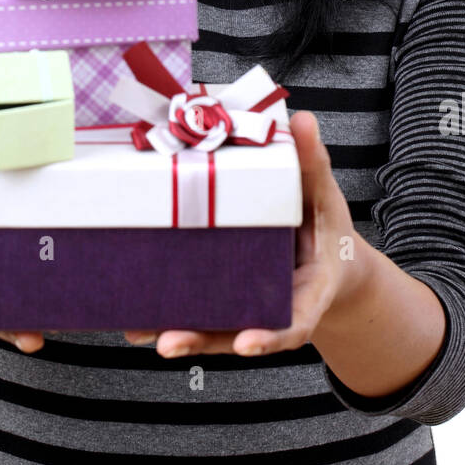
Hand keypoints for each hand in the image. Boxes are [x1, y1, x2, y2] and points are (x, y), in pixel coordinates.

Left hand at [123, 110, 370, 357]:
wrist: (327, 258)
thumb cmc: (324, 228)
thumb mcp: (324, 197)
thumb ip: (312, 164)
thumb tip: (302, 121)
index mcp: (308, 291)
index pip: (294, 322)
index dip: (271, 335)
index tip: (247, 342)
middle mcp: (275, 308)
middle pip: (239, 333)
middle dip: (203, 339)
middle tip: (169, 340)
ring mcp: (247, 309)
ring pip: (212, 331)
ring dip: (178, 333)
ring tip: (141, 332)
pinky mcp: (226, 303)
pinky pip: (199, 313)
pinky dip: (169, 317)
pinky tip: (136, 320)